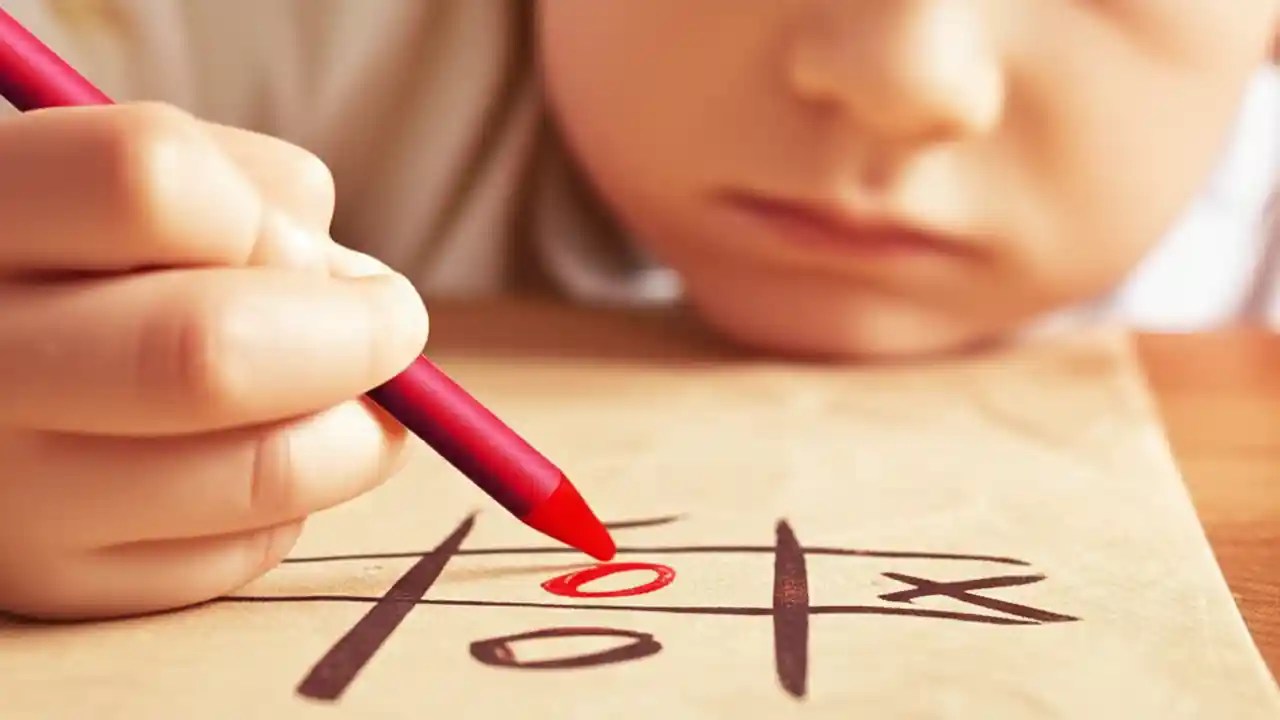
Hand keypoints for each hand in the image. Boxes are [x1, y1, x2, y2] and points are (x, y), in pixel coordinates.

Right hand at [0, 103, 428, 619]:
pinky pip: (238, 553)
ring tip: (355, 403)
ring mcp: (3, 494)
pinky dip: (291, 502)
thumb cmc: (69, 257)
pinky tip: (262, 456)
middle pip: (209, 349)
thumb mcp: (118, 178)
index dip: (274, 219)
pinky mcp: (51, 584)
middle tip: (393, 328)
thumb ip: (241, 188)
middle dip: (352, 339)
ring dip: (354, 435)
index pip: (147, 180)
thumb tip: (352, 287)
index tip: (329, 254)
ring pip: (256, 471)